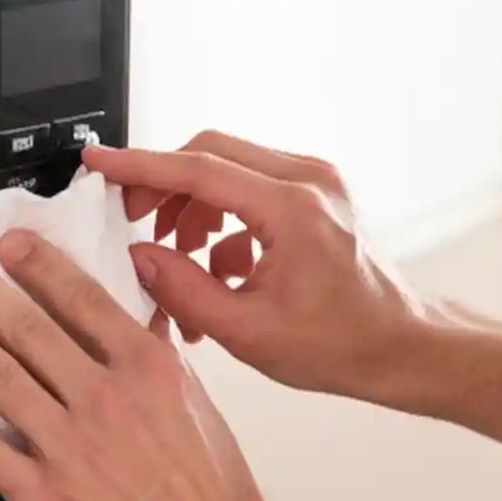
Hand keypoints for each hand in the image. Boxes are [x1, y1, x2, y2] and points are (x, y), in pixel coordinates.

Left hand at [0, 230, 282, 500]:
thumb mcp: (196, 402)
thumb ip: (157, 354)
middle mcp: (104, 401)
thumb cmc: (213, 492)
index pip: (81, 299)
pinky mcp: (44, 498)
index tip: (7, 243)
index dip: (36, 265)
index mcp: (146, 369)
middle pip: (25, 327)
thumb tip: (135, 313)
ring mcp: (70, 448)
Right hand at [84, 132, 437, 405]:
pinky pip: (250, 188)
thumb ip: (184, 291)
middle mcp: (308, 181)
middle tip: (131, 219)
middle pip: (210, 154)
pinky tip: (218, 267)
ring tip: (177, 256)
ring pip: (228, 169)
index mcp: (293, 209)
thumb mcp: (249, 332)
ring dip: (192, 205)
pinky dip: (221, 219)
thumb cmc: (344, 344)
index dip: (139, 165)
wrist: (402, 346)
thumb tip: (140, 258)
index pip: (198, 168)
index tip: (99, 162)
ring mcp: (315, 184)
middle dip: (162, 184)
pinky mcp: (315, 196)